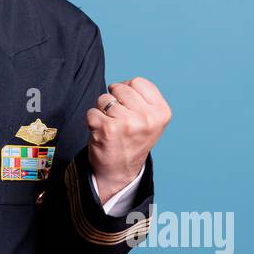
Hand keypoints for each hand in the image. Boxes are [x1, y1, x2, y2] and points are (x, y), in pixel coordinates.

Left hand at [85, 76, 170, 193]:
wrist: (120, 171)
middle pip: (120, 87)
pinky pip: (91, 111)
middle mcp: (148, 118)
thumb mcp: (150, 119)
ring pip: (104, 98)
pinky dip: (92, 120)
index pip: (137, 81)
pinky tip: (102, 133)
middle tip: (119, 119)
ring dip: (102, 110)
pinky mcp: (108, 130)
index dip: (128, 91)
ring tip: (111, 126)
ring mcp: (128, 123)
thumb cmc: (132, 140)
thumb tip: (122, 83)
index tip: (129, 107)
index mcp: (161, 112)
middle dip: (115, 99)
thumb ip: (142, 98)